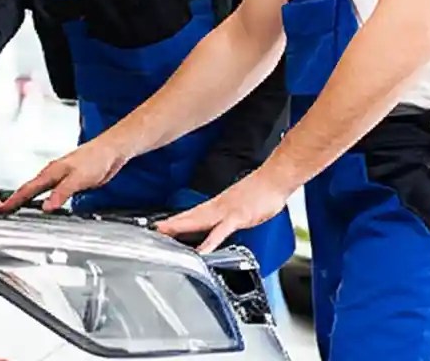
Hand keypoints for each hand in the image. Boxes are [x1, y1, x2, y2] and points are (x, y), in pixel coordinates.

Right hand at [0, 136, 129, 213]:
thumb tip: (46, 207)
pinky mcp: (71, 180)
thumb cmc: (97, 158)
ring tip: (19, 208)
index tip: (2, 208)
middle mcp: (54, 173)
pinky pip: (52, 190)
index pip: (28, 188)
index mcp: (52, 172)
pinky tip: (45, 202)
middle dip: (17, 199)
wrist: (112, 150)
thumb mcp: (78, 178)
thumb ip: (61, 192)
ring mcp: (61, 176)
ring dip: (29, 199)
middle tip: (5, 210)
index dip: (14, 199)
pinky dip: (44, 197)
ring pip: (41, 189)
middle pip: (31, 188)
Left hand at [155, 169, 293, 253]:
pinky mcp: (239, 217)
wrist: (276, 178)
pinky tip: (202, 251)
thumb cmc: (263, 190)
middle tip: (154, 229)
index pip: (193, 212)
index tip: (162, 225)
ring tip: (165, 233)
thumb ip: (232, 213)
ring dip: (182, 226)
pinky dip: (210, 242)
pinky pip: (221, 231)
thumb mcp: (243, 203)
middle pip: (191, 216)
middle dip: (172, 223)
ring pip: (200, 220)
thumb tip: (224, 221)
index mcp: (220, 204)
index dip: (177, 219)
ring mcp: (228, 211)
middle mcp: (219, 206)